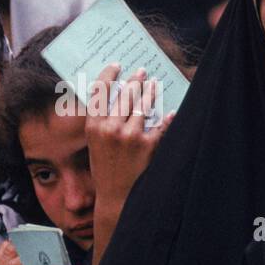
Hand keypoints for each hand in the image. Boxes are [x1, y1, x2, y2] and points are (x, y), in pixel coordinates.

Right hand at [85, 64, 173, 264]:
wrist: (116, 199)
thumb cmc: (105, 171)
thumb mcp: (95, 145)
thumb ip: (102, 122)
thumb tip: (117, 99)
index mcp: (93, 127)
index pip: (98, 92)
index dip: (108, 74)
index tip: (116, 65)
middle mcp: (110, 128)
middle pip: (125, 94)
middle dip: (135, 80)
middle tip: (141, 73)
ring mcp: (130, 136)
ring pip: (144, 104)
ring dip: (150, 92)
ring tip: (154, 85)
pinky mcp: (149, 144)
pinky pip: (162, 123)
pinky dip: (168, 117)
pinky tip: (171, 112)